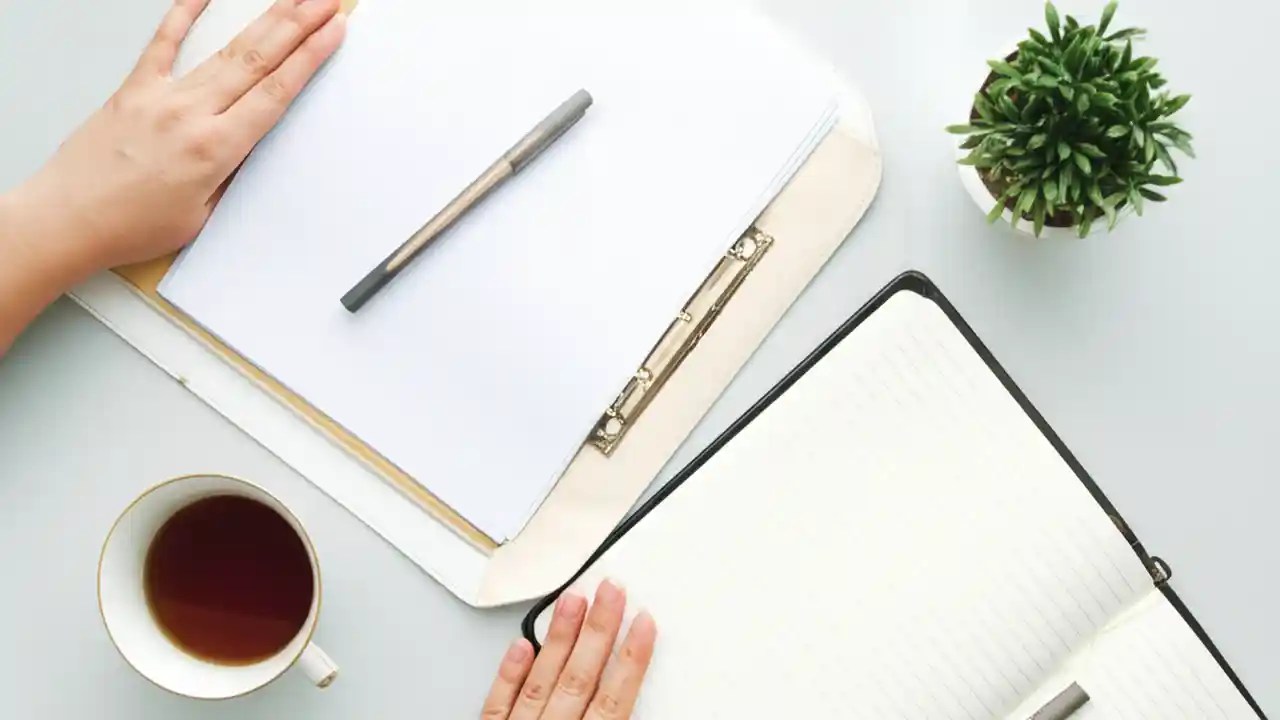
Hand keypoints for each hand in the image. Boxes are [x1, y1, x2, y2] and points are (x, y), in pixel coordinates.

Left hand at [20, 0, 346, 272]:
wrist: (69, 219)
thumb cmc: (129, 226)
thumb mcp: (202, 215)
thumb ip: (231, 175)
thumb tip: (250, 146)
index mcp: (215, 150)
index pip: (275, 93)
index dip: (310, 59)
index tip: (332, 34)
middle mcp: (190, 114)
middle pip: (258, 60)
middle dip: (298, 26)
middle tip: (325, 3)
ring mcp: (161, 96)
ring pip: (224, 49)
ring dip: (263, 21)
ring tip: (291, 2)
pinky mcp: (133, 89)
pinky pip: (162, 42)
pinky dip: (183, 14)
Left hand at [481, 581, 656, 718]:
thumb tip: (635, 699)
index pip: (614, 700)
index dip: (632, 659)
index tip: (644, 624)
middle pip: (580, 678)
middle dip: (599, 630)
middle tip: (611, 591)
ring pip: (542, 681)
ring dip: (559, 638)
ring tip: (571, 599)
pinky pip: (498, 704)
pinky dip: (509, 674)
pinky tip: (520, 644)